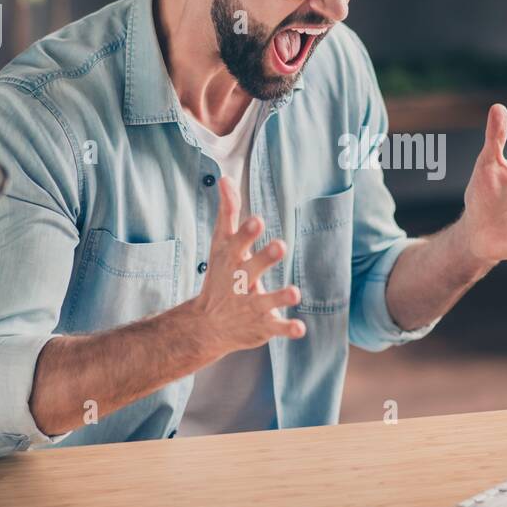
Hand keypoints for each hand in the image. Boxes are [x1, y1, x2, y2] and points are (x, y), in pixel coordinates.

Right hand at [186, 179, 305, 365]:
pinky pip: (276, 327)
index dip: (247, 233)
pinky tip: (300, 328)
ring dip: (280, 296)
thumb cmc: (220, 275)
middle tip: (280, 245)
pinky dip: (287, 328)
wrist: (206, 325)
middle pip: (253, 268)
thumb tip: (226, 178)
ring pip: (267, 300)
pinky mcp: (262, 325)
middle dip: (265, 258)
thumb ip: (228, 212)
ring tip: (295, 292)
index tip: (258, 220)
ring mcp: (251, 305)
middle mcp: (240, 282)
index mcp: (232, 260)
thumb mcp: (222, 244)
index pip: (238, 244)